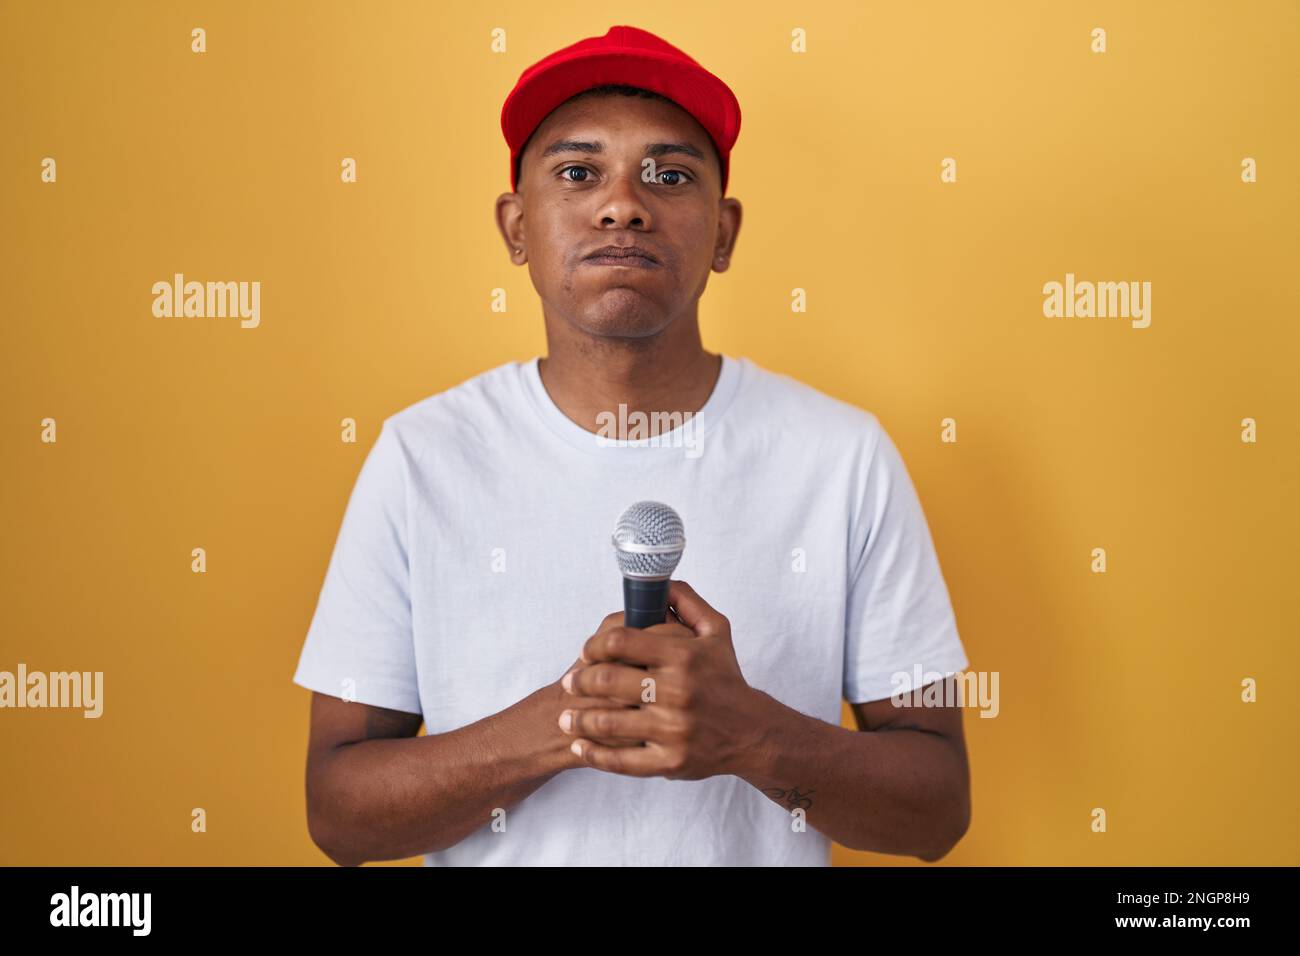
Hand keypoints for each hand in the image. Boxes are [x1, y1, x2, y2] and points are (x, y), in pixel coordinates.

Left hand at [558, 580, 769, 779]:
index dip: (594, 645)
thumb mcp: (716, 631)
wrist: (751, 731)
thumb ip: (686, 602)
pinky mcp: (670, 761)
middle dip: (579, 681)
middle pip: (608, 681)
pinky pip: (621, 760)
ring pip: (608, 723)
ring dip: (579, 719)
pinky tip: (581, 746)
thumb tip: (658, 582)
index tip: (586, 651)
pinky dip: (595, 754)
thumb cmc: (726, 678)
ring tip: (565, 717)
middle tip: (568, 682)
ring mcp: (672, 730)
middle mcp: (676, 692)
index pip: (621, 642)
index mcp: (682, 657)